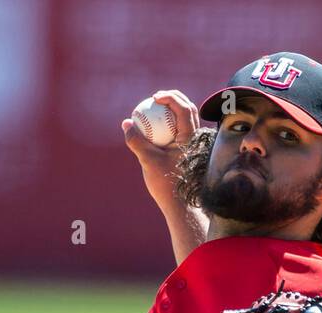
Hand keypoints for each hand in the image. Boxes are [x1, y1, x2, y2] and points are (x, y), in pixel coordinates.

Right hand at [121, 90, 199, 210]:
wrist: (180, 205)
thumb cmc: (166, 184)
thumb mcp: (148, 161)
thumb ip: (136, 141)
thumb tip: (126, 123)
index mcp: (191, 139)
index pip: (185, 109)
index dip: (170, 97)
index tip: (154, 97)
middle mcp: (195, 139)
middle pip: (188, 109)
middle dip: (173, 98)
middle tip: (155, 98)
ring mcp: (192, 145)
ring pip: (185, 119)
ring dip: (171, 109)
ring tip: (154, 108)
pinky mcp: (186, 151)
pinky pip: (178, 131)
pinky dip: (168, 123)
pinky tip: (153, 126)